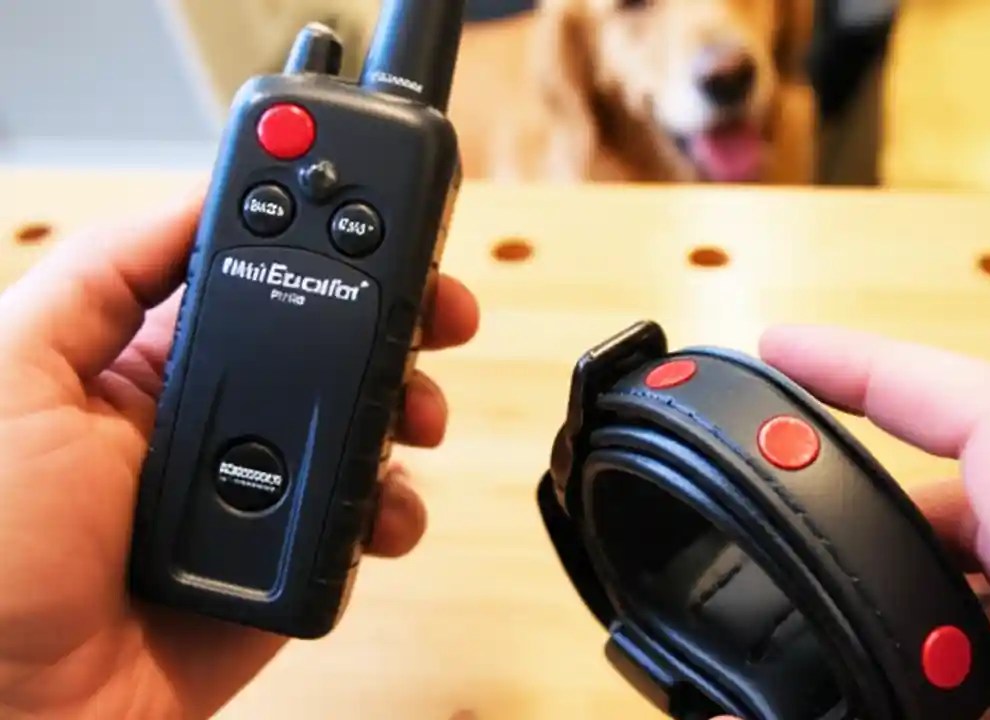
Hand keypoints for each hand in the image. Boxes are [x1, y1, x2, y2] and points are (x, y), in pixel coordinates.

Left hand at [0, 189, 478, 717]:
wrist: (17, 708)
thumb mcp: (15, 372)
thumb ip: (103, 275)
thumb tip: (198, 199)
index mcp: (154, 356)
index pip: (257, 270)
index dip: (321, 234)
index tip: (378, 208)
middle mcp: (219, 412)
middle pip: (334, 340)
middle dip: (399, 315)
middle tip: (440, 309)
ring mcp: (265, 485)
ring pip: (368, 423)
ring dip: (410, 406)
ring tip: (417, 415)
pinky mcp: (296, 558)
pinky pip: (369, 517)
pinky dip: (394, 508)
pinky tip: (379, 513)